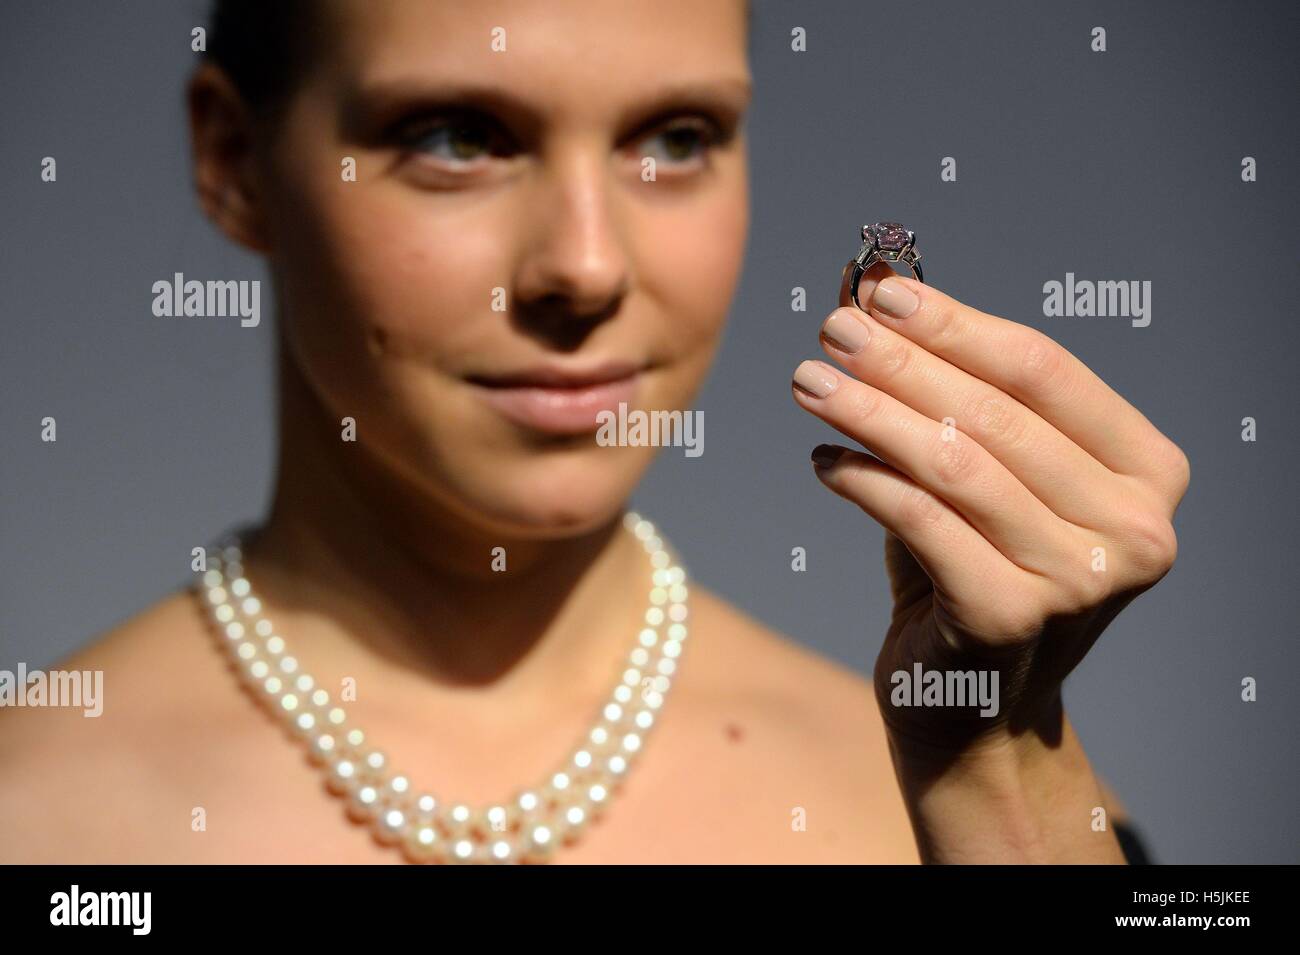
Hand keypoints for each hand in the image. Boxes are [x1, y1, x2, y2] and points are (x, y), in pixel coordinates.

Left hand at [791, 261, 1189, 753]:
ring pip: (955, 464)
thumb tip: (869, 288)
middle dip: (902, 361)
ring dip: (871, 412)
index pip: (1043, 370)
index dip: (956, 323)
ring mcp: (1080, 579)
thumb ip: (941, 392)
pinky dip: (863, 480)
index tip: (881, 291)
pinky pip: (918, 521)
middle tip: (832, 329)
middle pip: (996, 413)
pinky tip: (823, 461)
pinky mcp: (1009, 620)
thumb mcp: (975, 477)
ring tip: (810, 382)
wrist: (974, 714)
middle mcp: (1135, 527)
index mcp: (1147, 472)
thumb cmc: (973, 575)